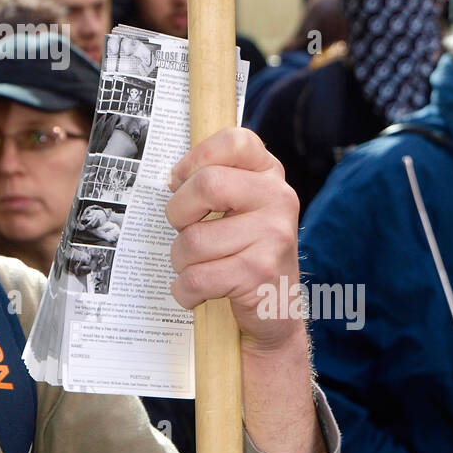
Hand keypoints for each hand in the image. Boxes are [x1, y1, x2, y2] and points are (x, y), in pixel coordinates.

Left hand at [166, 127, 301, 351]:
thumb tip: (174, 178)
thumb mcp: (240, 208)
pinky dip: (185, 291)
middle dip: (179, 214)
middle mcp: (279, 199)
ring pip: (193, 240)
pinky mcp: (258, 273)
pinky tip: (199, 293)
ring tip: (200, 267)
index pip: (235, 141)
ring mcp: (273, 236)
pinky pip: (195, 278)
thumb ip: (215, 182)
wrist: (276, 312)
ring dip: (182, 261)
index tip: (182, 181)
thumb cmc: (245, 254)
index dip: (196, 158)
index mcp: (270, 175)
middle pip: (207, 185)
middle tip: (185, 230)